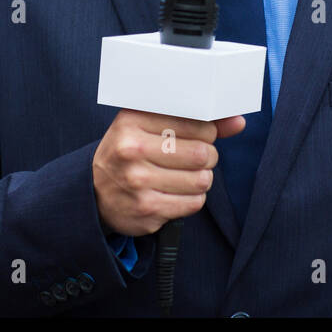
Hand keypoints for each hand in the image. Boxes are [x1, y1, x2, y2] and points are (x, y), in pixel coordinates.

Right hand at [93, 109, 245, 236]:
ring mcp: (138, 182)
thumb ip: (196, 122)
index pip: (196, 123)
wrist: (93, 193)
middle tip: (197, 157)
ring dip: (202, 178)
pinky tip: (176, 192)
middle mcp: (132, 150)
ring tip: (186, 175)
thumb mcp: (150, 127)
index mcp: (133, 121)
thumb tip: (239, 122)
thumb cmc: (130, 152)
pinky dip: (192, 198)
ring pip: (202, 180)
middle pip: (203, 153)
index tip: (199, 135)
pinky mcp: (146, 210)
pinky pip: (193, 203)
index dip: (207, 131)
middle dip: (208, 156)